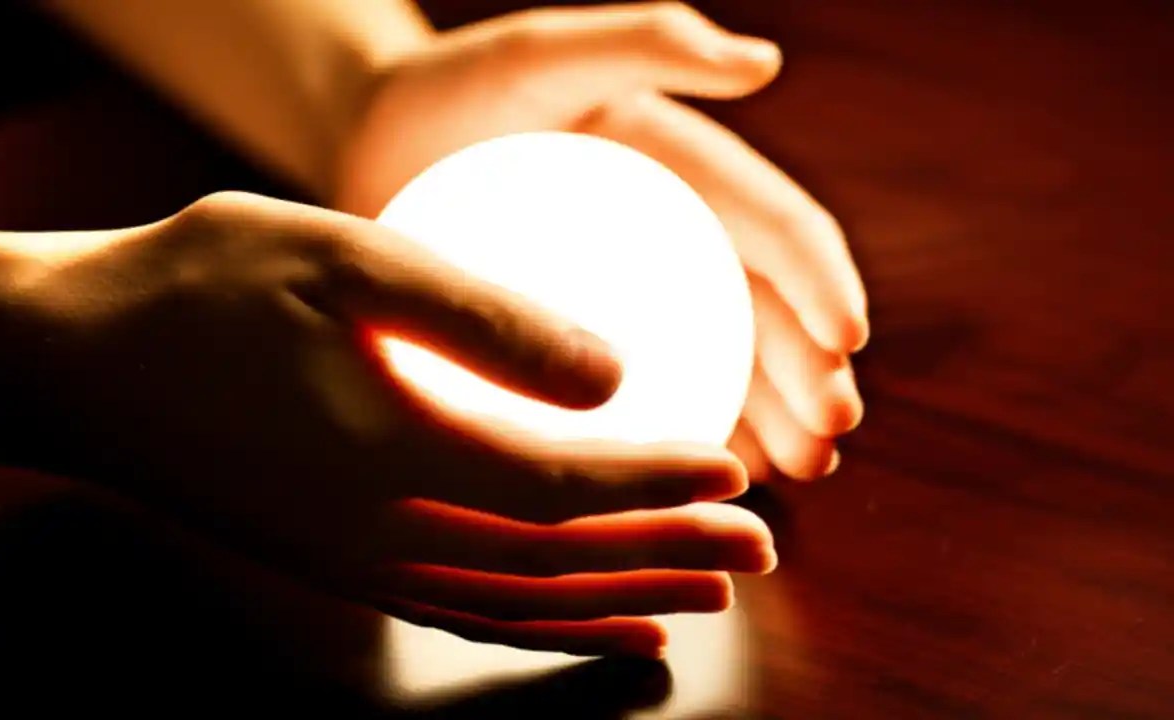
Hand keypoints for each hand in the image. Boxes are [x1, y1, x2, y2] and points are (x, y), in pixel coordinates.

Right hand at [9, 191, 773, 656]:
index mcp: (394, 459)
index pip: (565, 490)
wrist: (74, 361)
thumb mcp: (345, 258)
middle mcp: (381, 535)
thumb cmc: (199, 291)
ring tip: (706, 594)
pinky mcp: (335, 562)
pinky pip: (462, 609)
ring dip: (622, 600)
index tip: (732, 470)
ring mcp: (355, 562)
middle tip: (759, 545)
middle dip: (669, 555)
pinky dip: (542, 624)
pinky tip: (589, 622)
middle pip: (559, 564)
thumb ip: (485, 319)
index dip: (658, 484)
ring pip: (520, 601)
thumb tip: (614, 374)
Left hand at [335, 2, 868, 480]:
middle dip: (815, 373)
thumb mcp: (541, 54)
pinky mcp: (582, 336)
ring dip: (773, 419)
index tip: (847, 337)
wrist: (370, 144)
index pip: (775, 224)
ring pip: (726, 363)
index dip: (821, 278)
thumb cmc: (453, 89)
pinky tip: (699, 478)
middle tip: (830, 435)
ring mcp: (636, 290)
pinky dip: (685, 434)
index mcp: (685, 168)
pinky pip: (648, 393)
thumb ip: (642, 42)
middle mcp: (676, 233)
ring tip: (797, 472)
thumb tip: (762, 62)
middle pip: (766, 310)